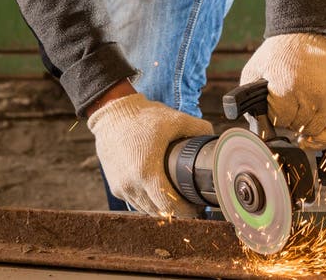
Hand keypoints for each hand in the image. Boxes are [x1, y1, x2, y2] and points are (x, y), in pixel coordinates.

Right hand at [87, 92, 212, 215]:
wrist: (112, 113)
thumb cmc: (142, 117)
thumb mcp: (174, 119)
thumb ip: (198, 128)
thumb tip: (213, 137)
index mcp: (148, 173)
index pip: (171, 208)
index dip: (187, 211)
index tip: (197, 206)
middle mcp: (132, 186)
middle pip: (160, 212)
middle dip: (177, 211)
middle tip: (190, 202)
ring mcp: (122, 188)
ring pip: (146, 210)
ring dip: (161, 207)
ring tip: (175, 198)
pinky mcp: (115, 186)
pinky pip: (135, 201)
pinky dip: (147, 200)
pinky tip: (157, 191)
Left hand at [240, 33, 325, 148]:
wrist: (305, 32)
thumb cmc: (278, 53)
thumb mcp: (254, 71)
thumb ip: (249, 99)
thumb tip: (255, 125)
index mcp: (285, 88)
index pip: (278, 121)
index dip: (273, 115)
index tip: (273, 104)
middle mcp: (309, 95)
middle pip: (296, 127)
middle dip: (288, 119)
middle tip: (286, 104)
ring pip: (314, 130)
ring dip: (304, 126)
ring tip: (298, 113)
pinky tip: (313, 137)